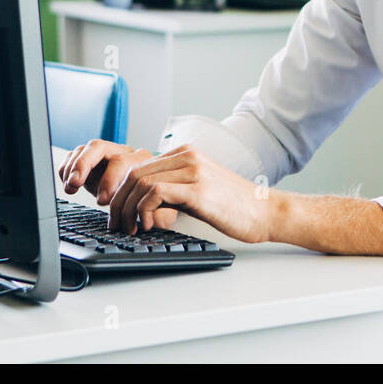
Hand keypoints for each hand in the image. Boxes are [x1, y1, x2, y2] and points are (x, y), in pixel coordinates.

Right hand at [57, 140, 178, 229]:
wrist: (156, 192)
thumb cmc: (160, 201)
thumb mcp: (164, 208)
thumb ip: (158, 213)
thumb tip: (151, 219)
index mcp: (141, 162)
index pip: (121, 162)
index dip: (109, 180)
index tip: (103, 201)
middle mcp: (122, 153)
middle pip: (99, 147)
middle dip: (83, 165)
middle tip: (75, 183)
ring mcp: (106, 155)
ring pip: (85, 150)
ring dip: (73, 167)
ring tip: (70, 187)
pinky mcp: (93, 162)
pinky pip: (75, 157)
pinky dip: (67, 168)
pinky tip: (68, 184)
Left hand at [107, 145, 271, 243]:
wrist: (266, 212)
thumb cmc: (234, 207)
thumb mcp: (197, 191)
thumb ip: (173, 190)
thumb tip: (143, 206)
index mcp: (186, 154)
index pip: (139, 167)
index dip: (121, 193)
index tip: (118, 216)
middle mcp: (188, 156)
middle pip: (134, 173)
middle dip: (118, 203)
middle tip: (117, 226)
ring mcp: (193, 170)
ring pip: (141, 181)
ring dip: (128, 209)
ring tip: (130, 229)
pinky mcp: (198, 189)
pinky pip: (156, 192)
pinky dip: (143, 210)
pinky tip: (147, 225)